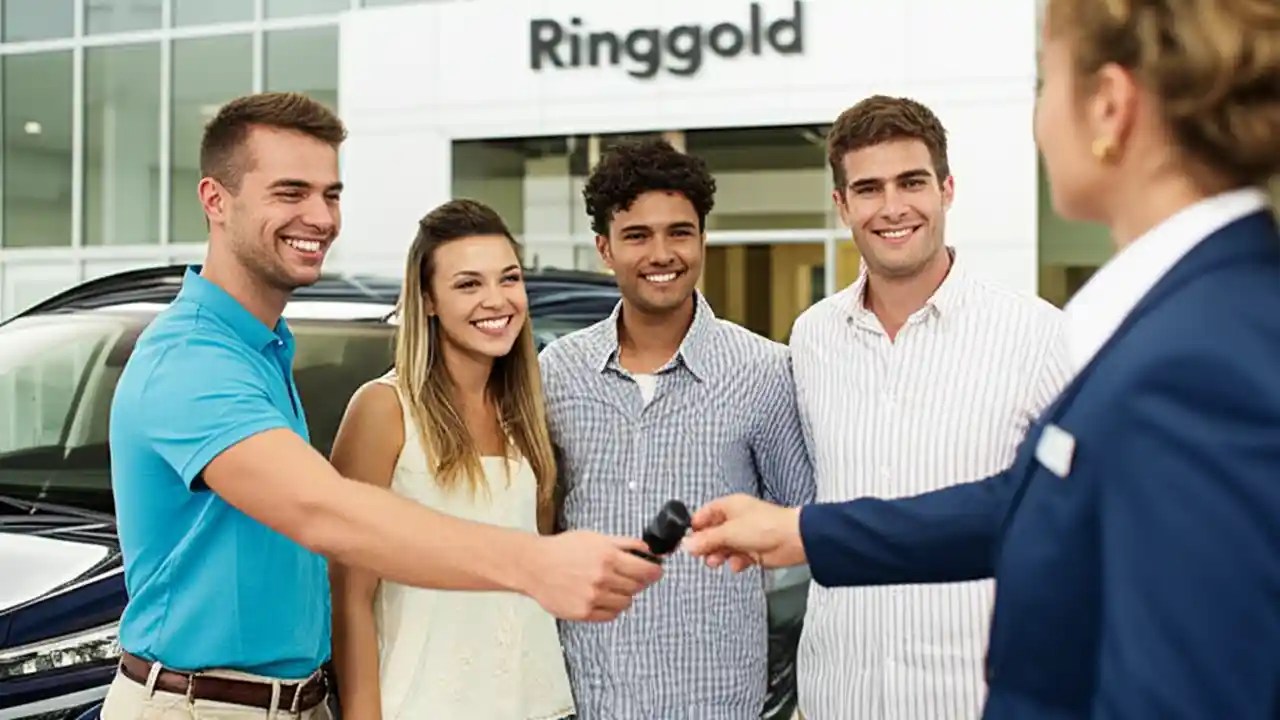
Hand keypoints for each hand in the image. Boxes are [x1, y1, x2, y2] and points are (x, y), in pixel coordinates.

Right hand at [525, 531, 662, 621]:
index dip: (655, 572)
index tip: (656, 572)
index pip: (645, 571)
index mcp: (608, 557)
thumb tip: (647, 549)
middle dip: (638, 581)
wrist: (535, 566)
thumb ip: (624, 543)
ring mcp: (593, 598)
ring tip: (611, 586)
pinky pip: (611, 615)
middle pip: (637, 587)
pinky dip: (611, 607)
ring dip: (624, 595)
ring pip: (626, 603)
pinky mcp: (584, 613)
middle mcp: (602, 579)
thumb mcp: (596, 538)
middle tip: (631, 576)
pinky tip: (602, 597)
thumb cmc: (563, 549)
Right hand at [683, 494, 805, 570]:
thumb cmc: (763, 527)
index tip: (688, 542)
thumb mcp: (728, 532)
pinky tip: (739, 564)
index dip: (695, 528)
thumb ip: (706, 540)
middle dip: (707, 545)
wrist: (793, 541)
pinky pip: (738, 557)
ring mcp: (745, 535)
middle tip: (704, 555)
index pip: (704, 515)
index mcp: (729, 506)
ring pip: (724, 547)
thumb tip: (687, 545)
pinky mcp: (754, 550)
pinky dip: (737, 562)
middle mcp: (736, 519)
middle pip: (713, 533)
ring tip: (718, 562)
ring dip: (720, 556)